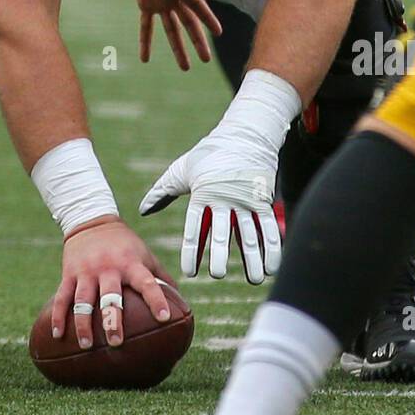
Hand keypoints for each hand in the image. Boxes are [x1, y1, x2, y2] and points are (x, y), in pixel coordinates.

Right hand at [51, 215, 174, 349]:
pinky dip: (58, 316)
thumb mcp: (145, 254)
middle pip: (110, 295)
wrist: (91, 221)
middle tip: (116, 343)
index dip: (156, 299)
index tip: (164, 318)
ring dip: (83, 324)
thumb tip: (183, 304)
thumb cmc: (125, 244)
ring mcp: (87, 271)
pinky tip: (58, 335)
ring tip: (86, 346)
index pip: (147, 282)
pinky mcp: (69, 273)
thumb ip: (161, 277)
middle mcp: (108, 267)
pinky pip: (62, 297)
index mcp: (131, 263)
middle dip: (112, 319)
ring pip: (83, 300)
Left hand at [129, 0, 222, 71]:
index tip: (219, 33)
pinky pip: (146, 26)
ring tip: (185, 68)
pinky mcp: (146, 5)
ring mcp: (162, 3)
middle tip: (206, 60)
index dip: (208, 18)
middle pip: (189, 24)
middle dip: (197, 42)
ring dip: (178, 49)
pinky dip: (145, 42)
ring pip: (172, 30)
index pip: (198, 5)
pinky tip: (144, 59)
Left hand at [140, 72, 294, 282]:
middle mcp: (224, 198)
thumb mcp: (181, 170)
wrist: (244, 134)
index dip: (192, 250)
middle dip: (219, 256)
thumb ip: (162, 191)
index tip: (190, 272)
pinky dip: (272, 247)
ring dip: (253, 259)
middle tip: (217, 275)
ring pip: (249, 234)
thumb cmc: (208, 155)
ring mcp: (246, 199)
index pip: (194, 227)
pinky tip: (272, 266)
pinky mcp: (264, 199)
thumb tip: (142, 211)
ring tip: (254, 280)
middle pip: (221, 232)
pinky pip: (269, 226)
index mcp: (201, 194)